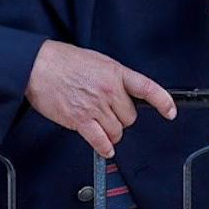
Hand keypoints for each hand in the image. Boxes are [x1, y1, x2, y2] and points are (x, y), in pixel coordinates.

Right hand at [25, 40, 176, 157]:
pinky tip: (104, 147)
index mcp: (115, 73)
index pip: (147, 88)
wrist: (37, 65)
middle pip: (130, 117)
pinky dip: (105, 148)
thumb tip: (124, 93)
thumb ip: (114, 77)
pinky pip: (101, 141)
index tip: (171, 112)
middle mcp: (109, 91)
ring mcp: (95, 106)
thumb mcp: (97, 61)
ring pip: (117, 132)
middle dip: (121, 118)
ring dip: (111, 132)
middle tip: (107, 111)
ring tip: (99, 122)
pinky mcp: (81, 120)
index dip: (163, 101)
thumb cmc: (63, 61)